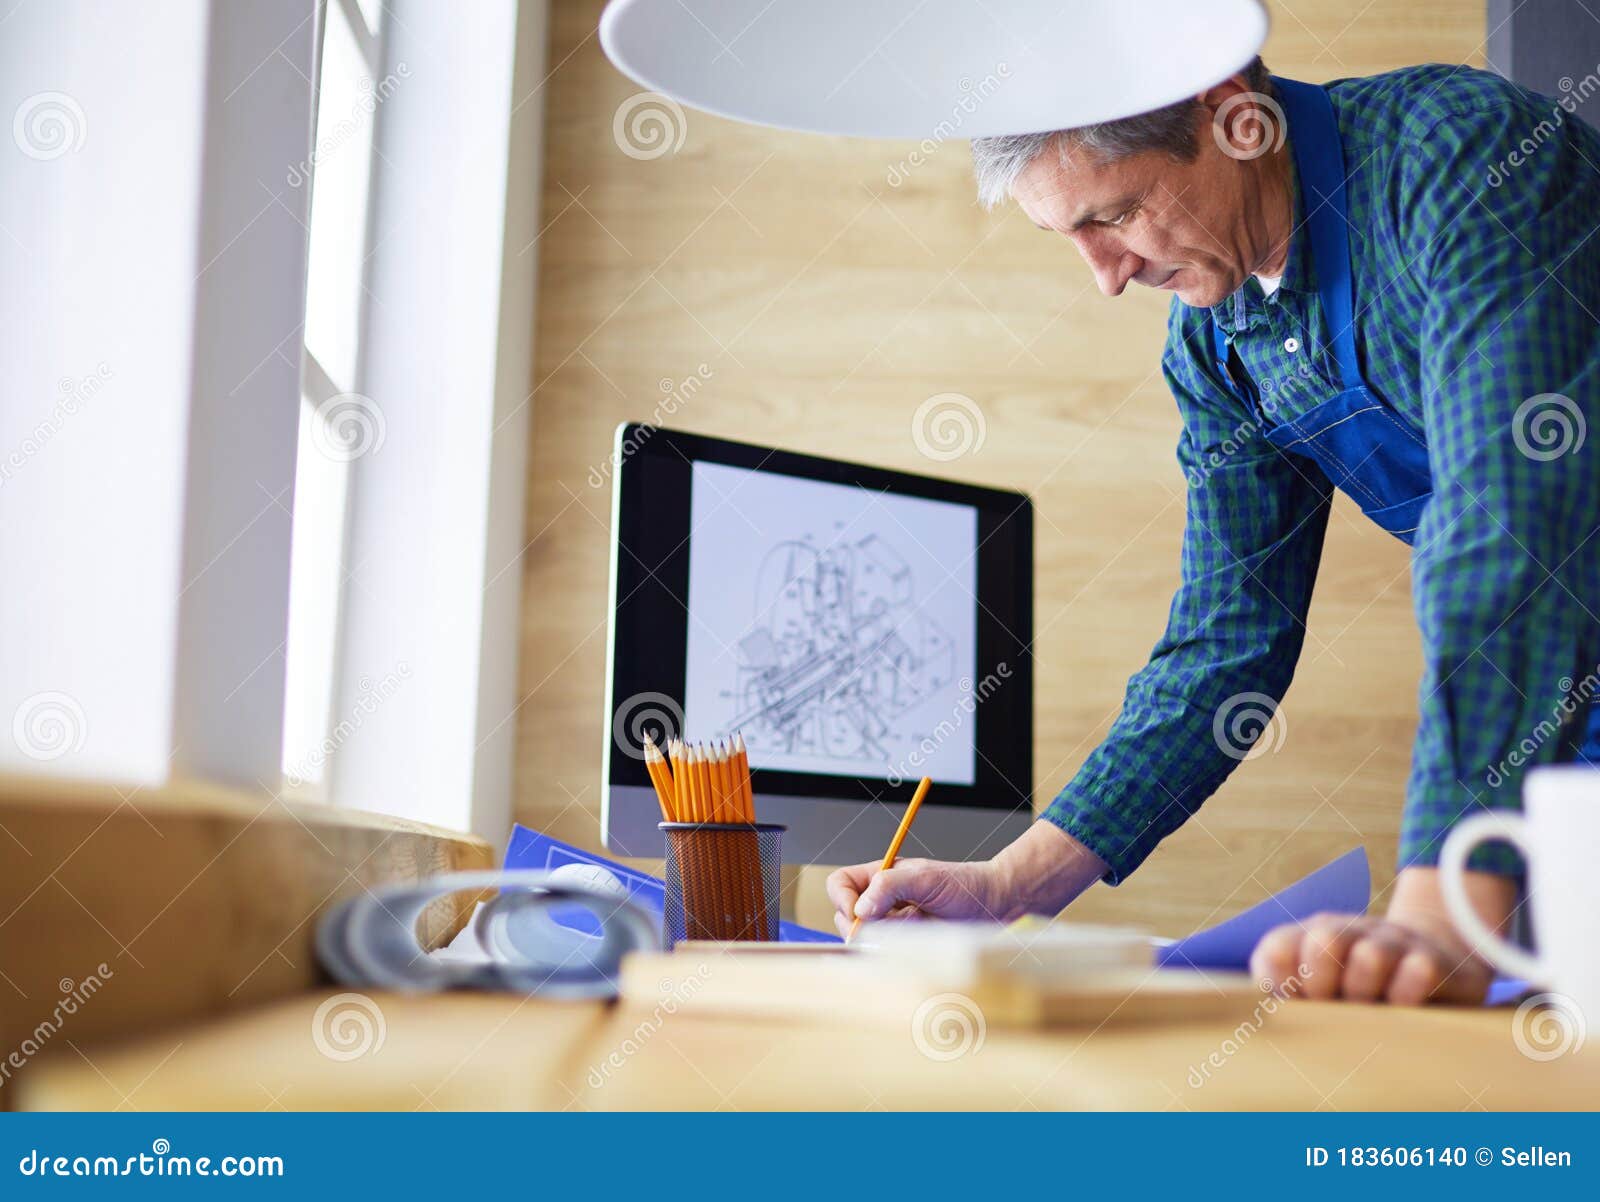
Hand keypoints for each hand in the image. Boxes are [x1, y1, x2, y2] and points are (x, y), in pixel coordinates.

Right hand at [825, 856, 1004, 936]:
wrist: (994, 905)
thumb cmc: (964, 884)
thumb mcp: (925, 878)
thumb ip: (888, 886)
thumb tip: (859, 910)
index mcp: (879, 876)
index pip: (840, 884)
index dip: (842, 898)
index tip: (858, 912)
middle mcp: (881, 900)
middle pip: (845, 916)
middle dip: (865, 923)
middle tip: (894, 920)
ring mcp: (892, 924)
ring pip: (866, 939)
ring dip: (887, 936)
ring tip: (917, 924)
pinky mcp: (905, 945)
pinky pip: (886, 954)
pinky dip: (898, 949)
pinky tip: (921, 937)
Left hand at [1250, 866, 1513, 1004]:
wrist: (1435, 964)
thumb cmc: (1364, 992)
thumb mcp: (1323, 994)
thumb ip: (1291, 1000)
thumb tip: (1268, 1019)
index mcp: (1311, 938)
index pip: (1276, 951)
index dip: (1281, 984)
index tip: (1297, 1004)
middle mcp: (1348, 932)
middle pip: (1323, 942)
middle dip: (1324, 986)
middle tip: (1336, 1008)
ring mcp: (1392, 941)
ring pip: (1368, 956)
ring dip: (1367, 992)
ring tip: (1373, 1013)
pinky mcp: (1432, 958)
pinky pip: (1417, 972)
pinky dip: (1408, 996)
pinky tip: (1408, 1010)